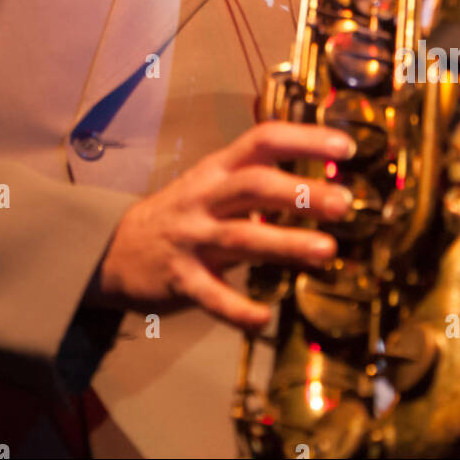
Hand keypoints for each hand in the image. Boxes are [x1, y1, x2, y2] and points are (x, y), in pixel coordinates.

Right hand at [83, 121, 354, 331]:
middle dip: (300, 192)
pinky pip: (211, 295)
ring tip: (327, 251)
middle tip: (344, 203)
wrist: (114, 250)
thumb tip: (323, 186)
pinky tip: (263, 318)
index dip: (304, 140)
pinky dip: (237, 309)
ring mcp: (191, 237)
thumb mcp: (213, 186)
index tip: (344, 148)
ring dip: (285, 242)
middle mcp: (205, 197)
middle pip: (254, 184)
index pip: (262, 140)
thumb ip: (259, 184)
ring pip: (241, 237)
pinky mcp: (179, 278)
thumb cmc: (182, 215)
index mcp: (217, 170)